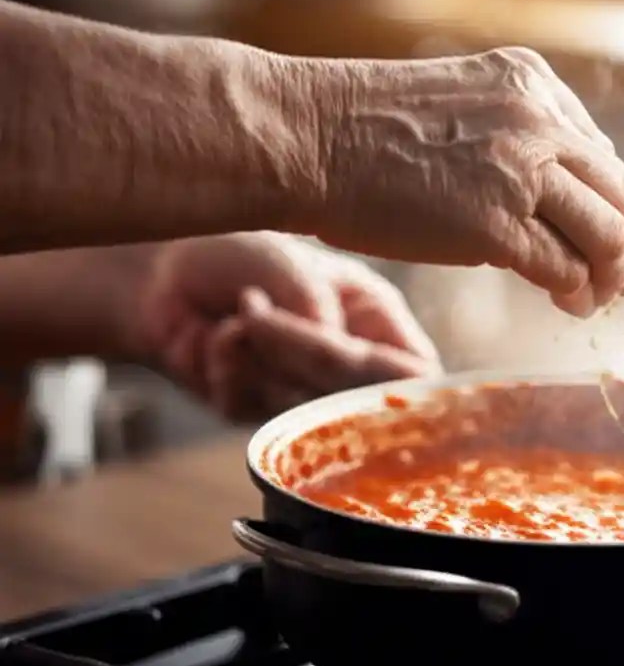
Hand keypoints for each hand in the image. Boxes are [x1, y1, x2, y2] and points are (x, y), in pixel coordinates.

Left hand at [134, 232, 440, 421]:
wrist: (166, 274)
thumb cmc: (240, 254)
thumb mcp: (284, 261)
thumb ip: (312, 301)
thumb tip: (331, 344)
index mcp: (377, 321)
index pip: (414, 372)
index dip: (399, 384)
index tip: (346, 359)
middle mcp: (349, 365)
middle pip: (351, 392)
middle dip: (297, 351)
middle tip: (251, 305)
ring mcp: (302, 393)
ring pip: (297, 407)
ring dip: (254, 358)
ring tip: (232, 313)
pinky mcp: (256, 411)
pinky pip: (248, 411)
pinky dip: (223, 372)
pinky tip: (210, 339)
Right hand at [297, 46, 623, 317]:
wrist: (303, 138)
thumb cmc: (359, 130)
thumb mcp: (458, 108)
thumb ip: (512, 140)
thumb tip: (549, 200)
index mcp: (531, 83)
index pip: (601, 154)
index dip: (617, 204)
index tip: (617, 237)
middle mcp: (539, 120)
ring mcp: (522, 170)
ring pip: (608, 233)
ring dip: (613, 275)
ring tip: (598, 300)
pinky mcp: (497, 224)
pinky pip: (565, 267)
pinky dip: (576, 292)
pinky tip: (567, 304)